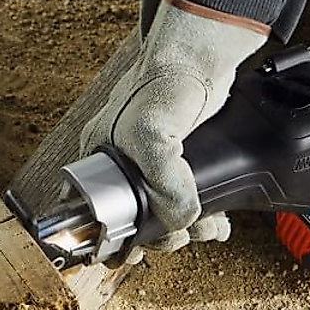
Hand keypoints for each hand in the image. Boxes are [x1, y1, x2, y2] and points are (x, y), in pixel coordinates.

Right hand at [79, 0, 268, 250]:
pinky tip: (216, 221)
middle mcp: (124, 163)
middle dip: (160, 235)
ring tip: (207, 230)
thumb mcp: (151, 136)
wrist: (202, 55)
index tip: (128, 253)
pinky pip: (189, 201)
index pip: (93, 211)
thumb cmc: (161, 83)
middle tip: (180, 238)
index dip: (109, 237)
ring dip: (186, 229)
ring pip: (165, 214)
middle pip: (135, 219)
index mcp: (100, 157)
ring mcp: (156, 164)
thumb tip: (180, 219)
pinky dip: (203, 216)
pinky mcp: (186, 162)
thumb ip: (162, 182)